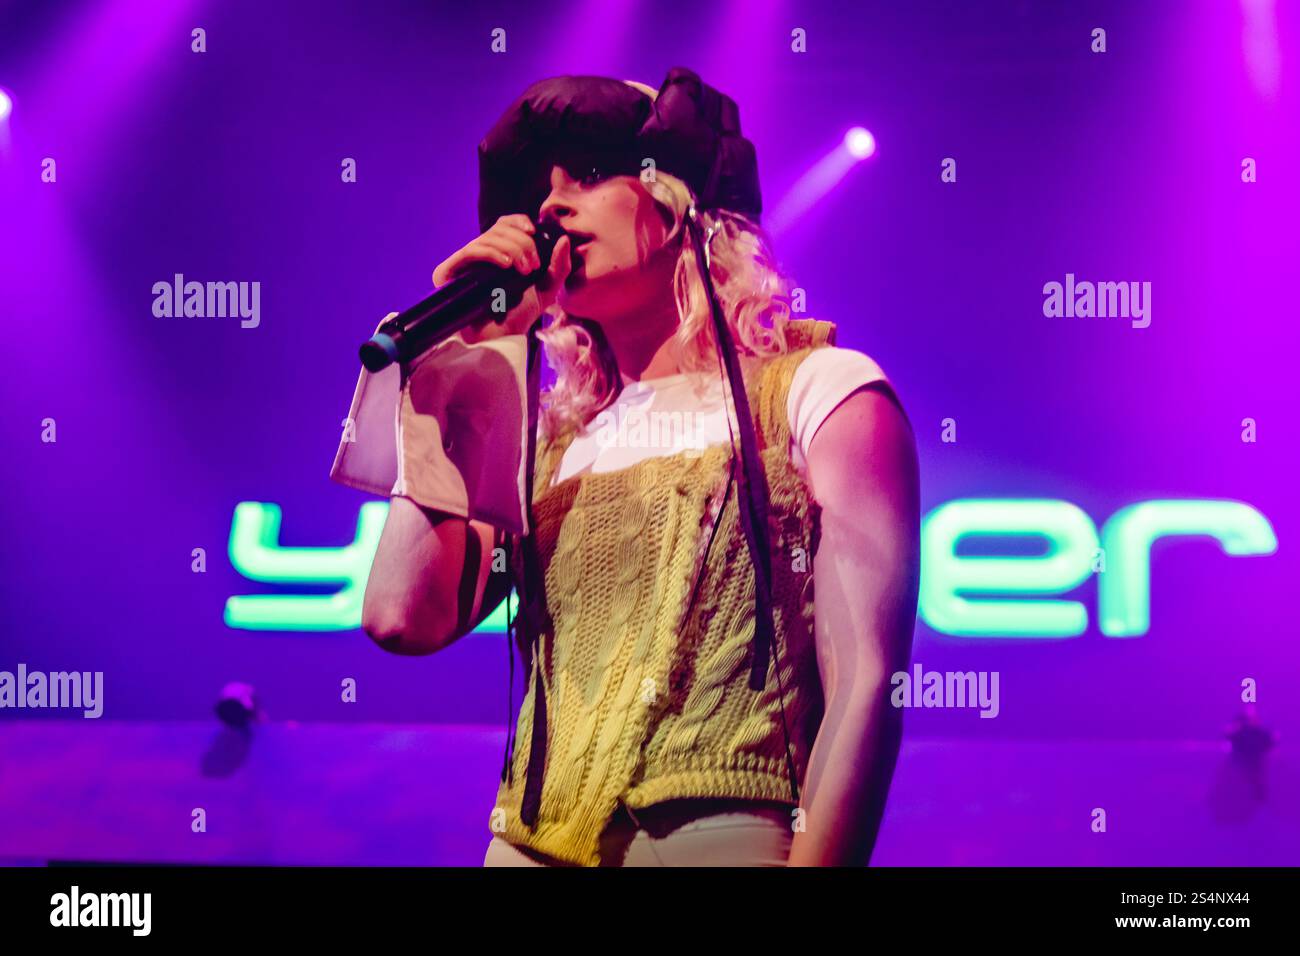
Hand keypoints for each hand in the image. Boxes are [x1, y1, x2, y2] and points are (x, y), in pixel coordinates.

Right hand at [432, 214, 572, 344]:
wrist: (499, 338)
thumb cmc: (519, 316)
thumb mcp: (546, 290)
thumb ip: (559, 266)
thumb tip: (564, 239)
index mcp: (498, 253)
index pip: (503, 224)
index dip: (518, 221)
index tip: (533, 231)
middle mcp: (480, 254)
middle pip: (499, 229)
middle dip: (522, 243)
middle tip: (533, 266)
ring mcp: (463, 262)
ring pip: (488, 238)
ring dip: (512, 249)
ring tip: (524, 270)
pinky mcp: (449, 271)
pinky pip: (471, 251)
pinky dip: (492, 253)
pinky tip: (506, 264)